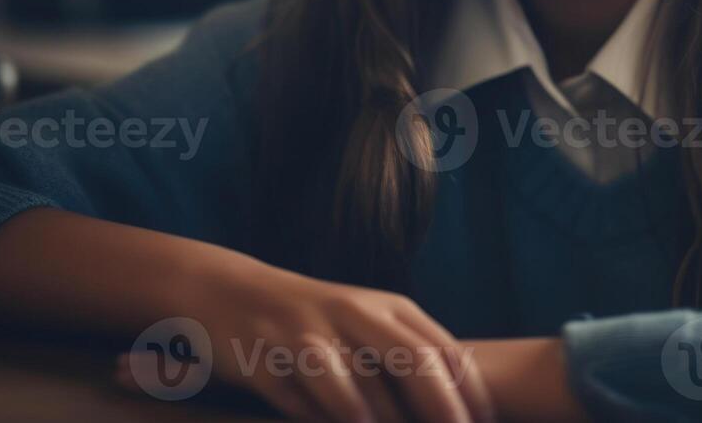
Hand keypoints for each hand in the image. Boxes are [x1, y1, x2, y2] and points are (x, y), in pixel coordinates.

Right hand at [114, 257, 494, 422]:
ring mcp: (313, 333)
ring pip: (363, 390)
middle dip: (442, 409)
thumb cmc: (315, 322)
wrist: (232, 292)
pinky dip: (328, 419)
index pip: (444, 348)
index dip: (469, 392)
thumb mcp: (368, 326)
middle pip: (414, 361)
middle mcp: (357, 313)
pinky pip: (310, 400)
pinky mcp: (271, 357)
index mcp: (389, 307)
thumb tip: (459, 405)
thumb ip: (409, 358)